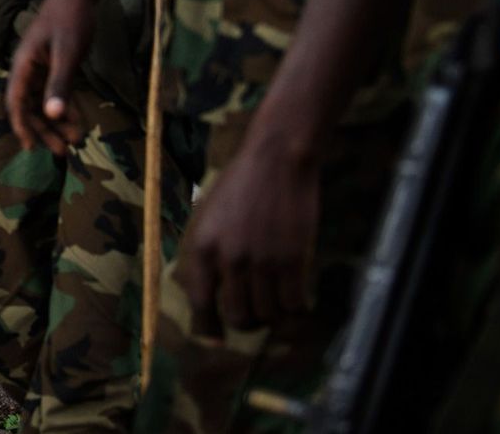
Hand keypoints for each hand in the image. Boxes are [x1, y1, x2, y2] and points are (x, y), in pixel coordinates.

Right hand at [7, 0, 92, 153]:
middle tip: (63, 152)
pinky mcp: (52, 62)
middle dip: (45, 129)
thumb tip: (53, 115)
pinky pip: (53, 90)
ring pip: (42, 100)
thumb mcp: (68, 53)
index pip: (16, 102)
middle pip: (30, 105)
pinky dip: (62, 105)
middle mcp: (27, 67)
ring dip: (56, 120)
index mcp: (23, 64)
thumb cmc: (72, 18)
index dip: (22, 126)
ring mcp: (40, 64)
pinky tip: (75, 117)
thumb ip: (60, 83)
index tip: (32, 148)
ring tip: (74, 140)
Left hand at [180, 127, 318, 335]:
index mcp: (202, 248)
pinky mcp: (293, 260)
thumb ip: (208, 253)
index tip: (218, 339)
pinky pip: (294, 304)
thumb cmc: (241, 184)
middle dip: (248, 323)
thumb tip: (209, 292)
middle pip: (238, 316)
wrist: (275, 159)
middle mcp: (228, 260)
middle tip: (258, 316)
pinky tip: (299, 299)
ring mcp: (262, 261)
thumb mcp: (208, 217)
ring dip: (275, 316)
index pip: (201, 303)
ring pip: (268, 314)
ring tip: (279, 303)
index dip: (210, 327)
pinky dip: (297, 309)